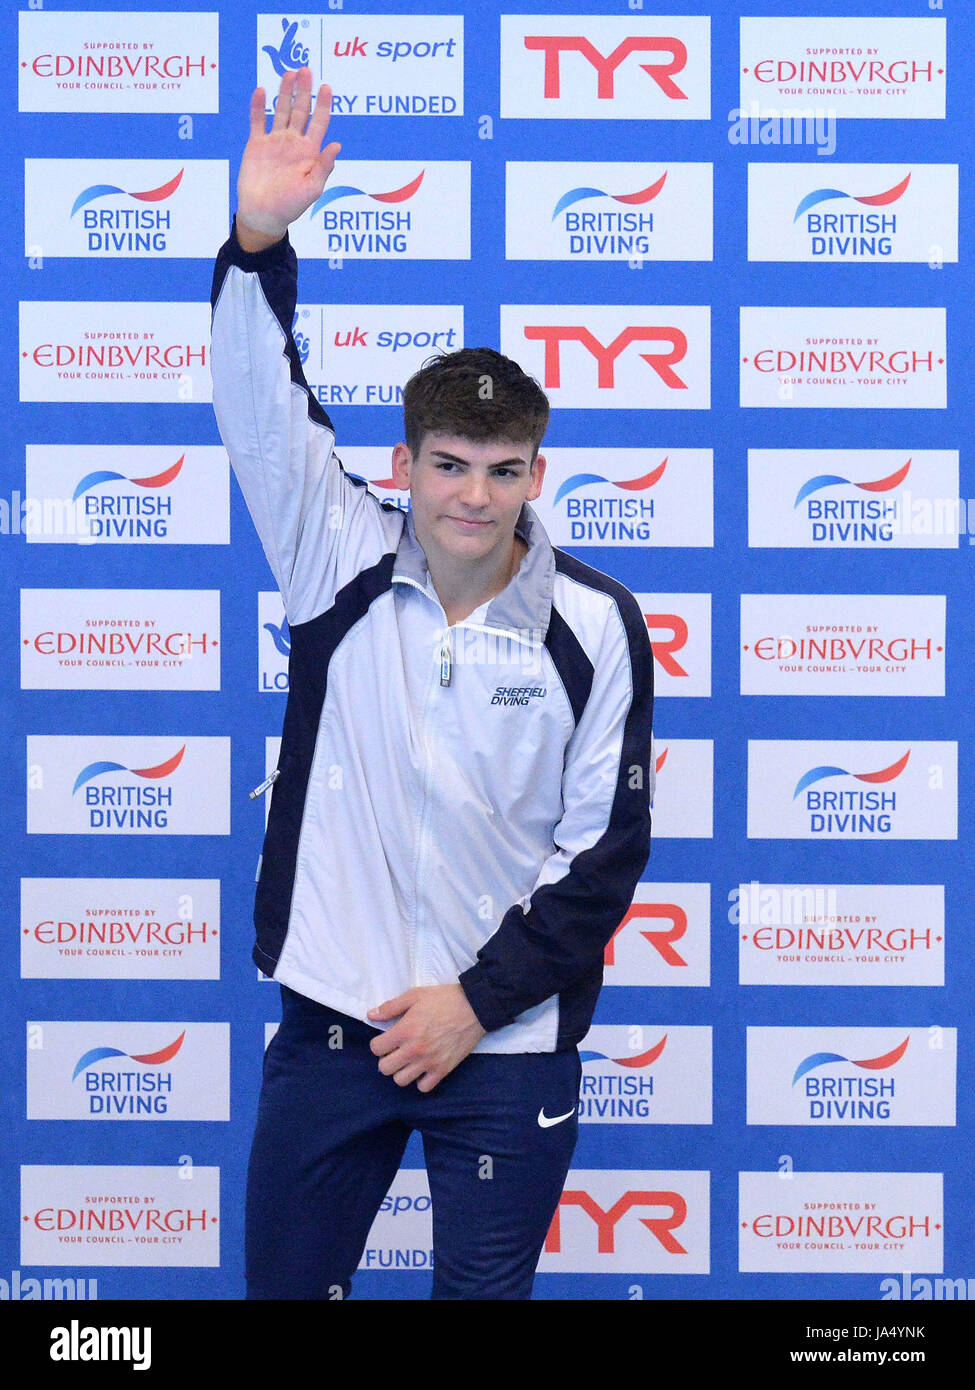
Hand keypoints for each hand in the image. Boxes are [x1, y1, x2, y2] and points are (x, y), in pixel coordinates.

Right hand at [236, 66, 340, 252]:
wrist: (263, 214)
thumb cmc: (290, 206)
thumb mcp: (312, 189)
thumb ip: (324, 166)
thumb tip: (337, 144)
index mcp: (310, 152)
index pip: (319, 122)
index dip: (323, 105)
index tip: (326, 87)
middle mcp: (294, 143)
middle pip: (301, 110)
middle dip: (304, 91)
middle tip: (306, 70)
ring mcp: (275, 142)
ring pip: (281, 110)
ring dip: (285, 92)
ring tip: (289, 73)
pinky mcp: (257, 144)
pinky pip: (258, 121)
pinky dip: (259, 106)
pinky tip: (262, 91)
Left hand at [367, 985, 486, 1092]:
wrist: (474, 1007)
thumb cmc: (444, 999)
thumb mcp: (415, 995)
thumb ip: (391, 1007)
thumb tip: (371, 1015)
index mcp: (405, 1030)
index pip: (376, 1048)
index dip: (378, 1043)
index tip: (386, 1039)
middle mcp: (414, 1050)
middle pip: (385, 1068)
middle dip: (386, 1059)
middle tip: (396, 1051)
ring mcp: (429, 1062)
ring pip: (401, 1081)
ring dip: (401, 1071)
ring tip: (409, 1060)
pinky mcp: (443, 1069)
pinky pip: (423, 1087)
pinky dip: (420, 1080)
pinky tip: (423, 1068)